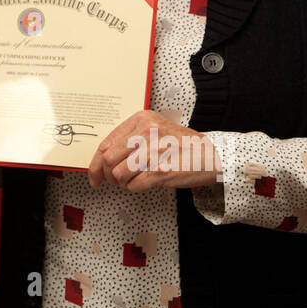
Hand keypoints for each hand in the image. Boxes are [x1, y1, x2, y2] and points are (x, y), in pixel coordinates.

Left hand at [88, 110, 221, 190]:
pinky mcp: (161, 171)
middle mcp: (146, 133)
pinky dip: (134, 188)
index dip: (95, 163)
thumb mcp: (155, 128)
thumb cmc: (182, 143)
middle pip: (108, 160)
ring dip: (122, 183)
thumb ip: (131, 137)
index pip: (106, 144)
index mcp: (141, 119)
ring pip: (119, 174)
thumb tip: (104, 157)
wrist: (212, 154)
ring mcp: (154, 152)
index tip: (94, 175)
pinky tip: (144, 183)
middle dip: (108, 175)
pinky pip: (134, 185)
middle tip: (115, 181)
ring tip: (132, 181)